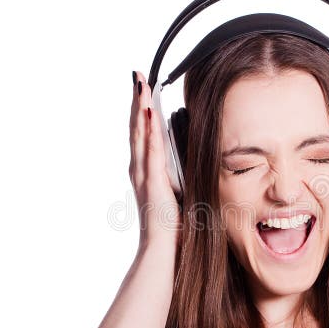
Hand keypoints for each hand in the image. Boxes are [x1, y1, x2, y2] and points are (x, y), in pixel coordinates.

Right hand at [129, 71, 180, 248]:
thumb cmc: (171, 230)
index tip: (143, 89)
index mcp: (147, 173)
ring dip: (139, 109)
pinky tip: (147, 113)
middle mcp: (141, 171)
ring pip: (140, 135)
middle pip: (137, 128)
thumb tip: (192, 166)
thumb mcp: (179, 196)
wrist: (162, 253)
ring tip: (139, 84)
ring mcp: (145, 177)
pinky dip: (148, 131)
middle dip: (136, 100)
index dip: (141, 111)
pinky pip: (150, 152)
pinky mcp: (153, 184)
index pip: (143, 135)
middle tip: (136, 75)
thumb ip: (180, 179)